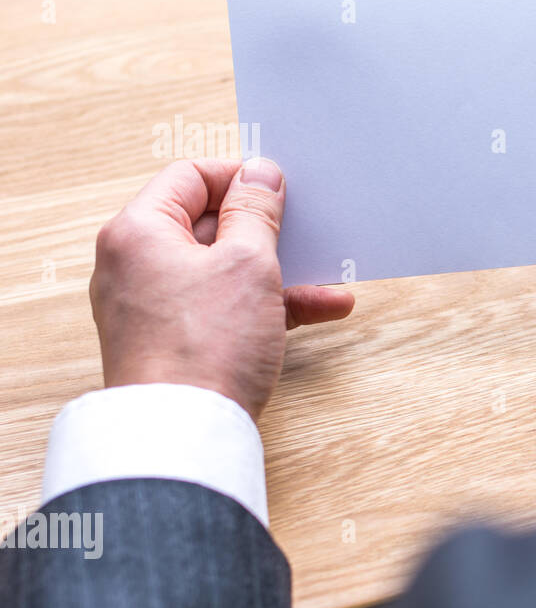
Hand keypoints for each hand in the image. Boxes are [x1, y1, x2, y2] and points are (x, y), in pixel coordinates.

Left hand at [90, 157, 354, 419]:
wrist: (185, 434)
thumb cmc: (206, 345)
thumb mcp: (248, 262)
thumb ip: (257, 211)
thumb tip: (260, 173)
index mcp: (138, 231)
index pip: (189, 177)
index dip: (240, 177)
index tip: (283, 189)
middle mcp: (135, 265)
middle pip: (208, 225)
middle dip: (266, 230)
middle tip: (307, 230)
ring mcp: (153, 306)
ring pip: (223, 271)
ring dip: (279, 272)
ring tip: (328, 278)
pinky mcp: (174, 341)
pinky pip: (224, 307)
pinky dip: (266, 306)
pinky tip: (320, 311)